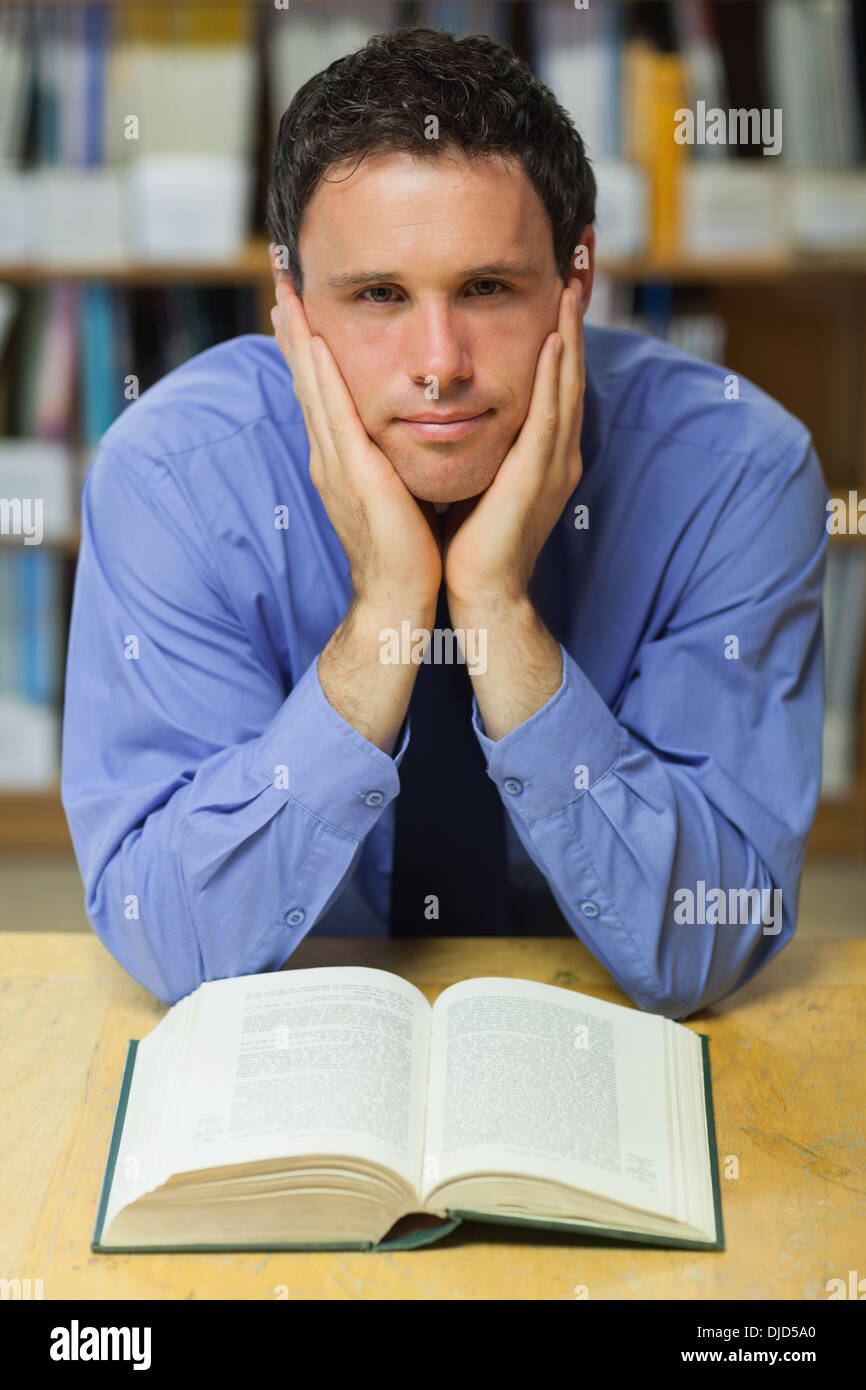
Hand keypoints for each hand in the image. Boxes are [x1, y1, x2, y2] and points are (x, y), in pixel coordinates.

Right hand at [269, 276, 442, 616]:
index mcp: (340, 462)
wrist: (398, 597)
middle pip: (306, 384)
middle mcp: (329, 458)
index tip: (298, 312)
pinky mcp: (353, 473)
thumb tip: (403, 437)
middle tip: (282, 285)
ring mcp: (335, 464)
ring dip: (299, 342)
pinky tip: (315, 342)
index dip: (308, 354)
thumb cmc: (406, 552)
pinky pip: (334, 413)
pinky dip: (321, 375)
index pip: (321, 396)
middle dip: (293, 334)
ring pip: (313, 390)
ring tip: (288, 298)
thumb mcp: (396, 493)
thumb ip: (391, 462)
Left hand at [442, 283, 584, 613]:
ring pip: (567, 388)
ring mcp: (553, 465)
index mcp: (542, 458)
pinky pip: (550, 416)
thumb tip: (451, 416)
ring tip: (568, 293)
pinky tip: (553, 342)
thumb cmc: (471, 546)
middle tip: (572, 278)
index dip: (556, 344)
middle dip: (571, 329)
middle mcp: (557, 456)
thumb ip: (480, 449)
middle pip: (568, 378)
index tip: (551, 300)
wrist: (481, 595)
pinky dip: (555, 377)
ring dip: (569, 338)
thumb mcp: (478, 481)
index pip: (553, 388)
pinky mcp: (538, 477)